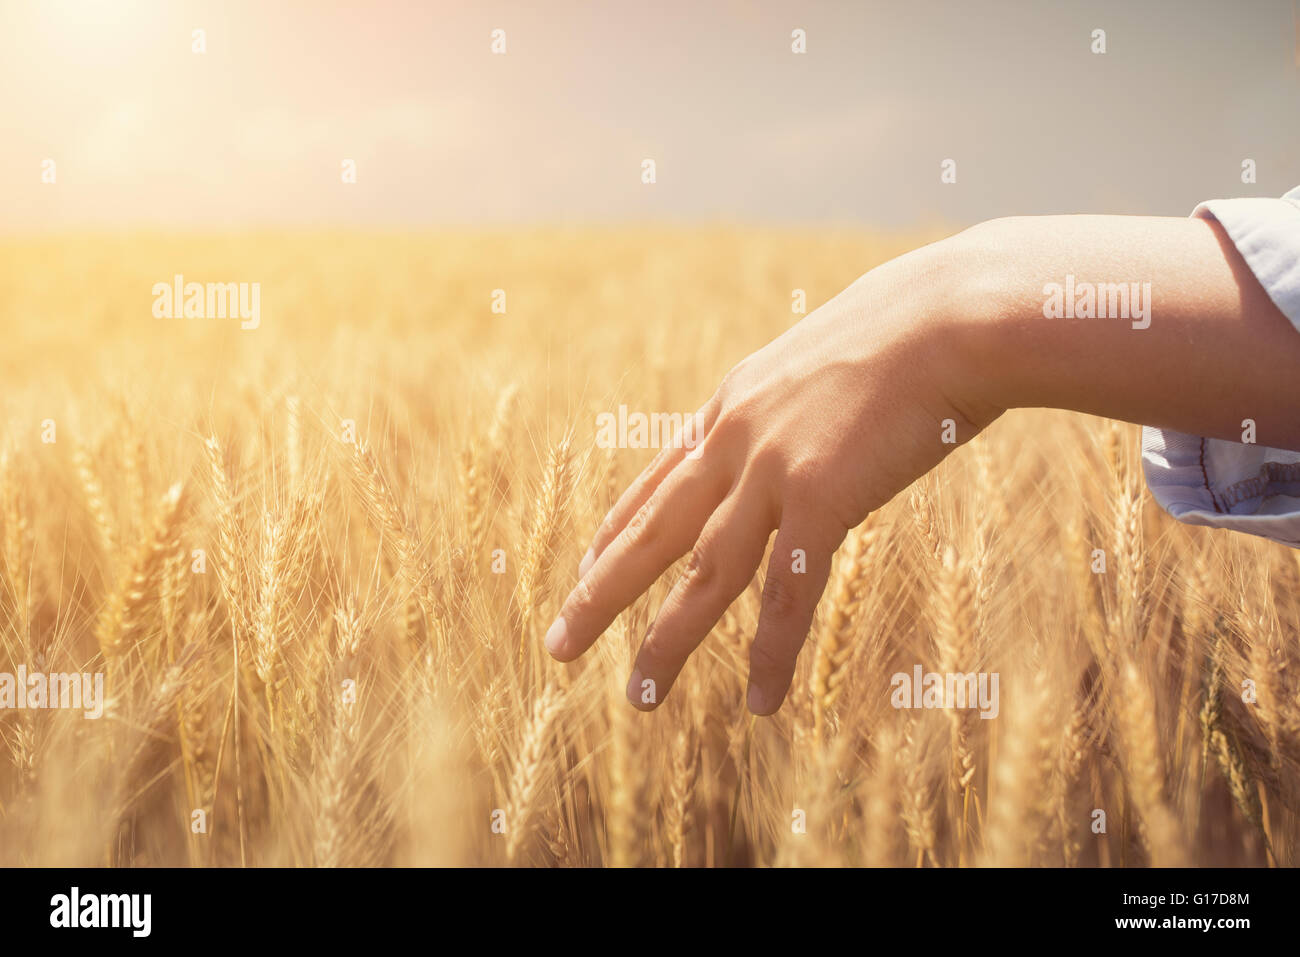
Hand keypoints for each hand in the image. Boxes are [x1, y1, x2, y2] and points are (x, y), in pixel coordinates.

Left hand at [545, 231, 999, 712]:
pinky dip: (772, 653)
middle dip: (600, 593)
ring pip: (704, 574)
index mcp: (733, 404)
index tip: (585, 565)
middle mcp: (734, 437)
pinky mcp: (819, 497)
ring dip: (667, 642)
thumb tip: (814, 415)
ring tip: (639, 699)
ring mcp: (770, 468)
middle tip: (558, 644)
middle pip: (652, 532)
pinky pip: (788, 594)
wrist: (953, 315)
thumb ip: (800, 399)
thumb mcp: (825, 357)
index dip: (617, 529)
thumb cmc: (911, 329)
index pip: (658, 479)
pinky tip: (762, 702)